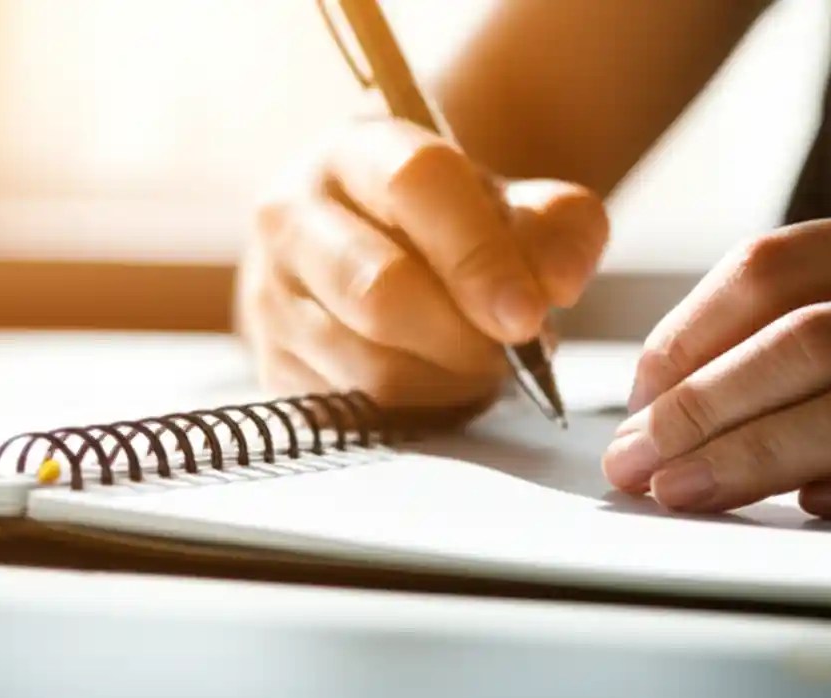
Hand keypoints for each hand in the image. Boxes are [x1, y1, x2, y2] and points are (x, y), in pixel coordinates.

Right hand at [236, 119, 607, 414]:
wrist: (369, 243)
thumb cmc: (449, 224)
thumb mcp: (511, 204)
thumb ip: (558, 229)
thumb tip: (560, 285)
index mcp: (357, 152)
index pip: (416, 188)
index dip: (479, 256)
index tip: (528, 317)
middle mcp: (292, 217)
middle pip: (380, 292)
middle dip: (465, 336)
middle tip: (513, 352)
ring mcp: (270, 297)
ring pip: (369, 367)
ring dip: (448, 382)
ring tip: (480, 364)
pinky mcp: (271, 367)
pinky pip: (355, 413)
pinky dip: (417, 412)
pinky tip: (439, 385)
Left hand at [602, 202, 830, 522]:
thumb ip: (822, 311)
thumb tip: (677, 386)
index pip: (777, 267)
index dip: (691, 331)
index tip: (638, 395)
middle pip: (810, 343)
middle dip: (705, 407)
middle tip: (637, 461)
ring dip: (762, 456)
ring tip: (685, 492)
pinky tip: (814, 506)